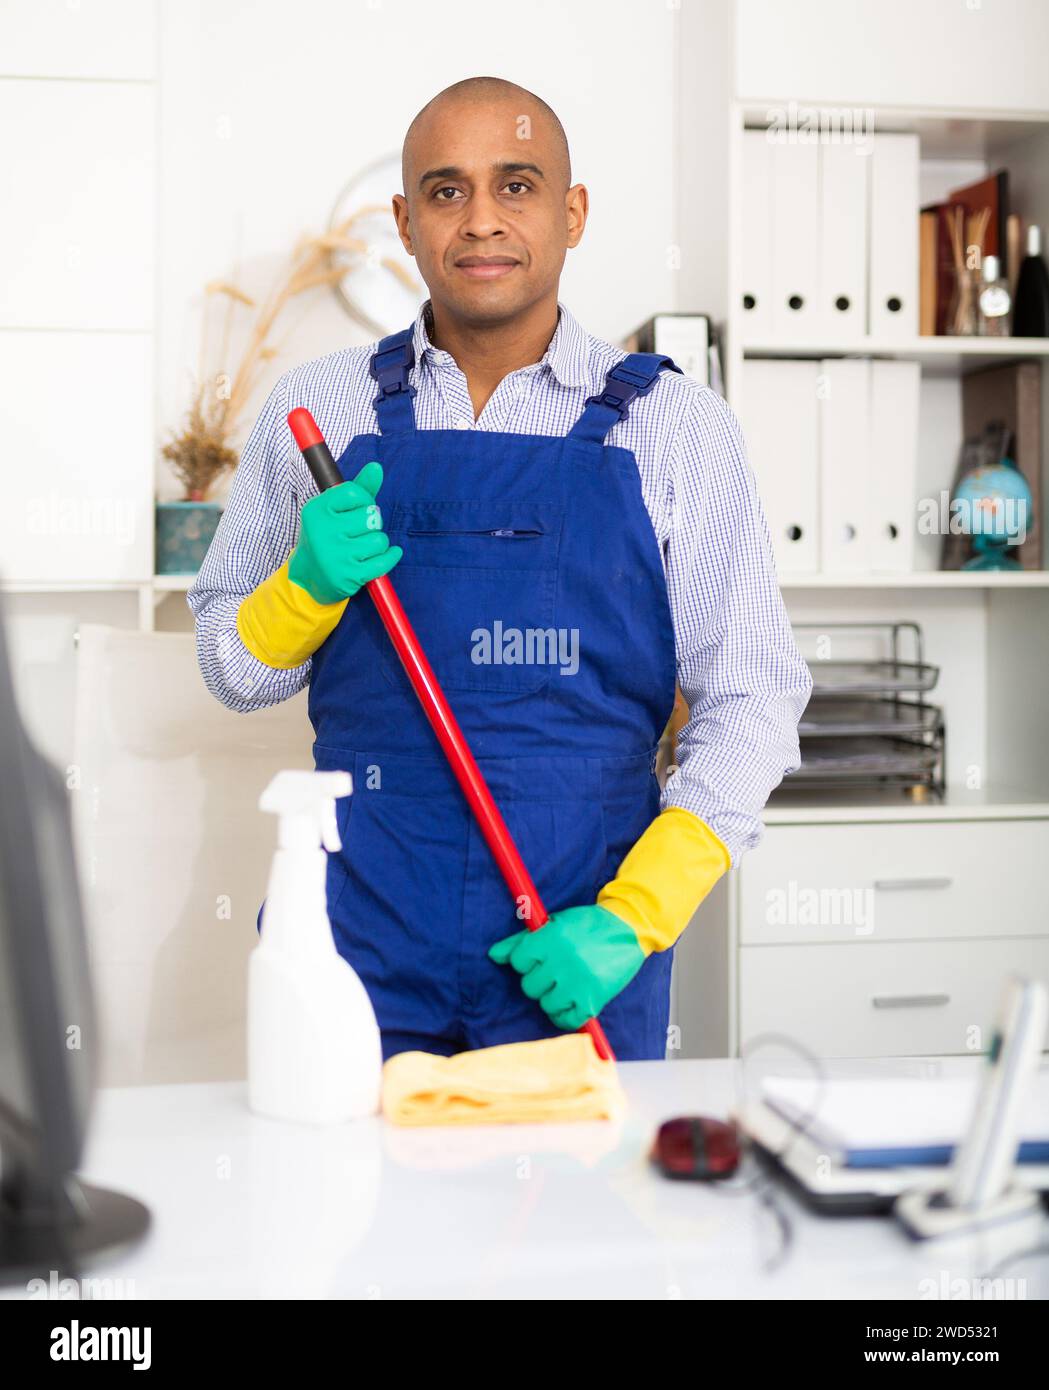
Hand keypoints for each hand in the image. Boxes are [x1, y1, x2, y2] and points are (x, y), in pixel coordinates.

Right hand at [288, 461, 401, 603]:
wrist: (310, 576)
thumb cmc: (327, 536)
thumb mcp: (334, 510)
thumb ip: (358, 489)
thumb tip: (376, 467)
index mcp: (317, 510)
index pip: (356, 494)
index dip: (365, 501)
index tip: (359, 509)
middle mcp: (323, 532)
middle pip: (371, 517)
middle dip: (373, 524)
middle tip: (360, 532)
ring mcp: (335, 556)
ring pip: (379, 540)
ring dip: (378, 544)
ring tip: (365, 547)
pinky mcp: (347, 576)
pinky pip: (383, 561)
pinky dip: (389, 557)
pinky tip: (387, 555)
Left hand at [488, 905, 644, 1030]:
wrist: (629, 928)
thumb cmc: (587, 925)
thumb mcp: (554, 923)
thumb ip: (522, 940)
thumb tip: (494, 955)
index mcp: (551, 938)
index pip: (518, 961)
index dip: (527, 961)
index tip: (541, 958)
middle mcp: (562, 960)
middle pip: (529, 986)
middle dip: (540, 980)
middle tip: (556, 971)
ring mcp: (578, 982)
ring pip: (545, 1004)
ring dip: (552, 997)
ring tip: (566, 985)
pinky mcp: (593, 999)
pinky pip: (565, 1019)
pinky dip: (565, 1014)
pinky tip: (571, 1002)